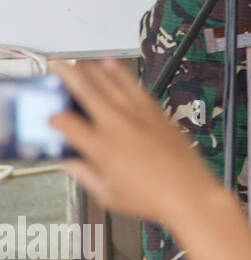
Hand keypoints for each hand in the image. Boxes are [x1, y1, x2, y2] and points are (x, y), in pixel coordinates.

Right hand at [48, 59, 224, 223]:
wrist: (190, 193)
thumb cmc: (154, 198)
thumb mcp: (109, 195)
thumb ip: (85, 176)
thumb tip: (71, 164)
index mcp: (102, 148)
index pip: (68, 124)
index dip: (54, 119)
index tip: (51, 118)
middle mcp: (120, 127)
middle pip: (88, 92)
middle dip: (69, 75)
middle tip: (57, 64)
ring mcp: (141, 117)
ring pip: (113, 84)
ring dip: (95, 69)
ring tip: (82, 60)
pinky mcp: (158, 113)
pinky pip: (136, 87)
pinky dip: (122, 74)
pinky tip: (114, 66)